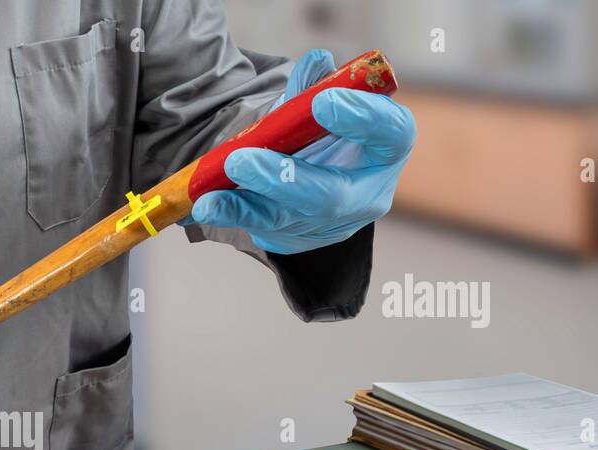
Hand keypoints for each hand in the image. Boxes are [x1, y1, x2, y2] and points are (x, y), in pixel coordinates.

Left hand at [190, 48, 415, 254]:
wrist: (314, 172)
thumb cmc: (327, 130)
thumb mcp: (325, 103)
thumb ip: (318, 85)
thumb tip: (316, 63)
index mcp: (388, 148)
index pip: (391, 134)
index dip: (363, 118)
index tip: (323, 101)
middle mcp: (368, 193)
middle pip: (331, 195)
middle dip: (282, 179)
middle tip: (241, 160)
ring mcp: (334, 224)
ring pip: (290, 218)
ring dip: (246, 204)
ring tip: (210, 194)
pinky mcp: (301, 239)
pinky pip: (266, 230)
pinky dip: (234, 214)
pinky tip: (206, 207)